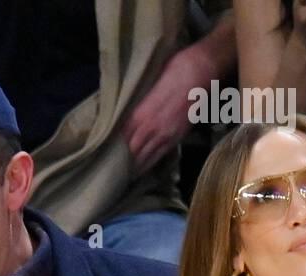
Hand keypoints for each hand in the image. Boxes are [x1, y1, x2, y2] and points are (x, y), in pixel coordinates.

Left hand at [122, 45, 211, 174]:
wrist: (199, 71)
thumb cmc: (173, 70)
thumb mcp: (148, 84)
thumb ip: (137, 102)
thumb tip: (125, 110)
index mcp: (140, 113)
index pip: (121, 136)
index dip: (113, 146)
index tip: (106, 153)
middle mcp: (150, 127)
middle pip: (131, 151)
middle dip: (122, 161)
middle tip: (113, 170)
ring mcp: (164, 134)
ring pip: (144, 157)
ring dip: (134, 167)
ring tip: (124, 175)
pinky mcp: (175, 138)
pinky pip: (158, 156)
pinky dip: (148, 164)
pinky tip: (141, 170)